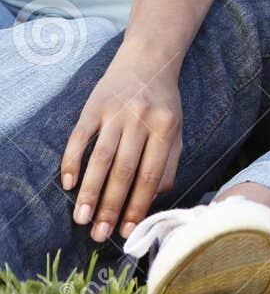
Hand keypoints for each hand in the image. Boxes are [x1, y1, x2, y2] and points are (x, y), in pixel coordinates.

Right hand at [61, 55, 183, 241]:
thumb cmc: (164, 103)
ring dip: (90, 191)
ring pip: (101, 157)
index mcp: (166, 128)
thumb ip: (170, 162)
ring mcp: (115, 112)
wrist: (148, 58)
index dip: (138, 205)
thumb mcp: (177, 129)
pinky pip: (79, 136)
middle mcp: (141, 120)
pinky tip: (68, 184)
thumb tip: (155, 198)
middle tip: (99, 235)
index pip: (151, 175)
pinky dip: (72, 161)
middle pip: (124, 170)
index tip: (127, 231)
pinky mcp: (93, 106)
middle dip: (111, 206)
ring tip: (81, 218)